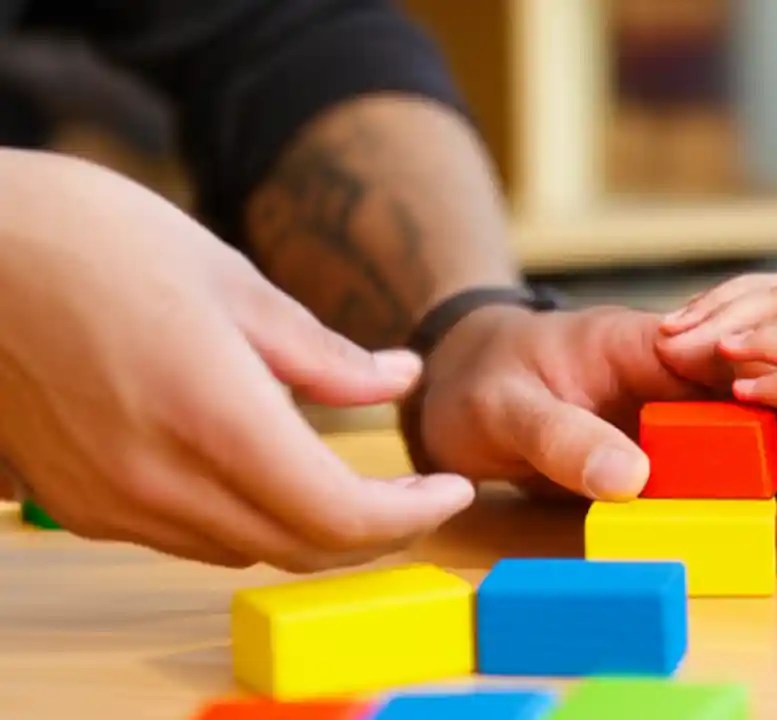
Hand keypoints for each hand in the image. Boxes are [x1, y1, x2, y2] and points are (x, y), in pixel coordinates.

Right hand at [0, 149, 473, 570]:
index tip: (450, 490)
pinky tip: (260, 469)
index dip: (409, 515)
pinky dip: (244, 518)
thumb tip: (398, 380)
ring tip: (350, 481)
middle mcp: (160, 480)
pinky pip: (186, 536)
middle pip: (300, 548)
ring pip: (244, 548)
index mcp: (212, 416)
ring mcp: (111, 502)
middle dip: (374, 531)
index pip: (338, 516)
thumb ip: (323, 352)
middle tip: (415, 496)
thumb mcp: (230, 279)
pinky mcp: (76, 505)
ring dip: (310, 529)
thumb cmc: (91, 240)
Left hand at [402, 305, 776, 568]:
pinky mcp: (676, 458)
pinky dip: (768, 503)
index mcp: (652, 344)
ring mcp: (685, 418)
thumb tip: (633, 480)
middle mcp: (684, 377)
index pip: (746, 355)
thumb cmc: (480, 380)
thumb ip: (562, 435)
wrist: (457, 388)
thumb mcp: (505, 406)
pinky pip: (737, 475)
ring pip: (772, 440)